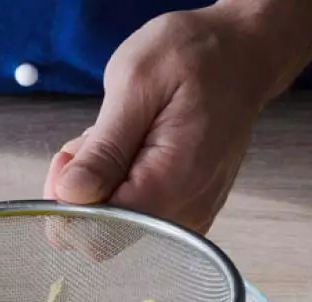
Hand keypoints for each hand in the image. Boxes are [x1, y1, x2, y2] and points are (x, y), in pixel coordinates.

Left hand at [43, 1, 311, 258]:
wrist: (243, 54)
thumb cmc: (192, 57)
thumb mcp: (135, 84)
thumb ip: (103, 149)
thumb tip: (69, 196)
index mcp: (171, 185)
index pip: (98, 237)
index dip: (68, 207)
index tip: (72, 160)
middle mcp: (185, 214)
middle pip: (102, 236)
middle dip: (81, 192)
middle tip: (93, 138)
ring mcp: (189, 216)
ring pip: (114, 226)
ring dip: (99, 184)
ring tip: (118, 135)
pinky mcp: (185, 211)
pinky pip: (134, 214)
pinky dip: (118, 185)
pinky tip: (131, 148)